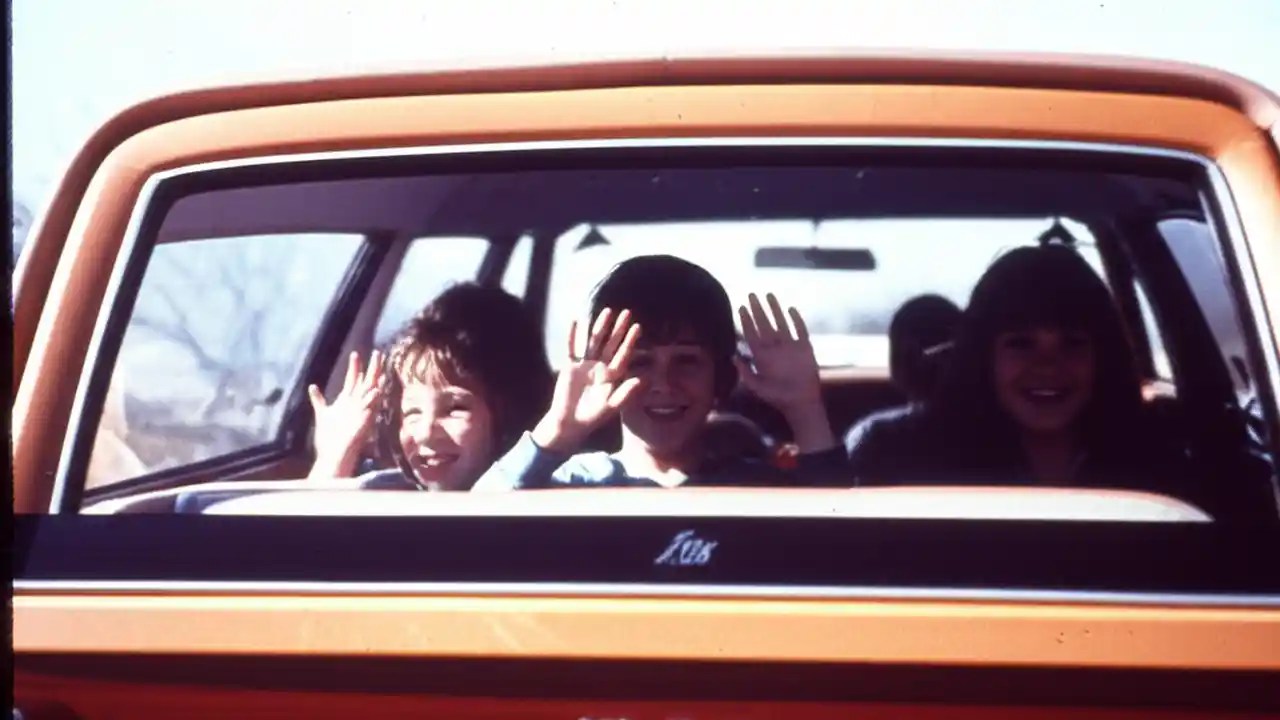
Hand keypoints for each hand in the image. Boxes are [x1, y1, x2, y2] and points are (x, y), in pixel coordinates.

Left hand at [307, 350, 384, 477]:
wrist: (334, 454)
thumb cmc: (329, 437)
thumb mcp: (322, 413)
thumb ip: (318, 399)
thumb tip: (313, 386)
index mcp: (347, 401)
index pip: (353, 380)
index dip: (354, 367)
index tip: (355, 354)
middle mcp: (356, 403)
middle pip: (366, 381)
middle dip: (371, 366)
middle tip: (376, 352)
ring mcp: (362, 410)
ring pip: (371, 388)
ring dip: (376, 376)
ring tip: (380, 363)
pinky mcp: (365, 419)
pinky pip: (371, 405)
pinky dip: (375, 397)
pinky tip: (377, 387)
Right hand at [531, 308, 641, 452]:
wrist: (569, 421)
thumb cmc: (592, 416)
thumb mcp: (610, 406)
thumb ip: (625, 393)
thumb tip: (642, 380)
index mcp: (611, 376)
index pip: (623, 355)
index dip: (630, 341)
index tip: (638, 327)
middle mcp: (600, 367)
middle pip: (611, 344)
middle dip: (618, 329)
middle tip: (627, 313)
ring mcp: (585, 365)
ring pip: (594, 341)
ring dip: (600, 326)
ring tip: (607, 311)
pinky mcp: (570, 366)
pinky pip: (572, 347)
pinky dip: (573, 335)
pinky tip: (576, 321)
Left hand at [735, 293, 834, 452]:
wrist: (800, 402)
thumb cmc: (777, 397)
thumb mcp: (757, 387)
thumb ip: (745, 373)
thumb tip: (733, 357)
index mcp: (762, 356)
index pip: (752, 334)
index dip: (746, 321)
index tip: (741, 308)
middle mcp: (774, 348)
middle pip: (764, 325)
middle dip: (758, 310)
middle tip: (751, 295)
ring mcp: (789, 347)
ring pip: (781, 323)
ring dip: (775, 310)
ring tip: (769, 295)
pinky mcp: (804, 348)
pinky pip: (800, 330)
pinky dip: (796, 320)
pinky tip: (791, 309)